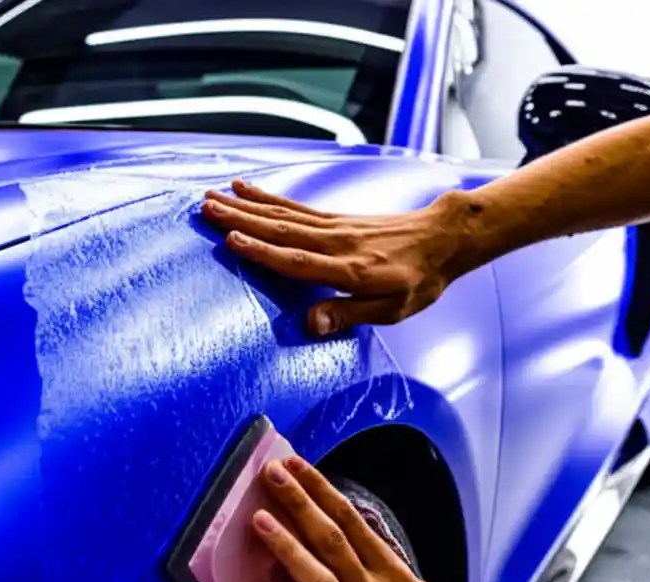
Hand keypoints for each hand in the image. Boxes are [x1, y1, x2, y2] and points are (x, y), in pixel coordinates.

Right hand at [202, 180, 485, 336]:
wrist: (443, 239)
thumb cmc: (419, 280)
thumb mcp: (392, 310)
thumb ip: (349, 313)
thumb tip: (310, 323)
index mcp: (348, 269)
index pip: (297, 261)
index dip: (264, 252)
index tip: (231, 241)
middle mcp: (336, 242)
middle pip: (281, 230)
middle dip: (241, 220)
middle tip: (206, 209)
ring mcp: (334, 226)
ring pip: (283, 214)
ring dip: (246, 206)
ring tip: (214, 196)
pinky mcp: (335, 219)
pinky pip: (295, 207)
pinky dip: (269, 198)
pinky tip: (248, 190)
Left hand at [250, 456, 536, 581]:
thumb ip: (392, 573)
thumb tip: (368, 541)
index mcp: (395, 581)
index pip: (353, 524)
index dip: (323, 492)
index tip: (298, 466)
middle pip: (333, 542)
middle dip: (302, 503)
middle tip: (273, 474)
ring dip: (290, 550)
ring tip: (262, 522)